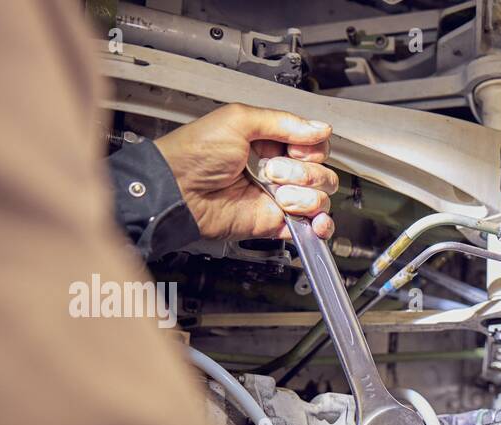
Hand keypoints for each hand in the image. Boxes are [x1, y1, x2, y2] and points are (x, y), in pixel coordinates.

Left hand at [154, 103, 338, 240]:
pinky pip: (311, 227)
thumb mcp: (239, 120)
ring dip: (306, 197)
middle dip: (305, 172)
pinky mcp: (276, 223)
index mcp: (272, 143)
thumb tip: (320, 128)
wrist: (179, 191)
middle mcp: (280, 170)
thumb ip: (283, 122)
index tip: (293, 149)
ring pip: (321, 198)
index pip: (316, 145)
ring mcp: (279, 198)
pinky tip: (313, 222)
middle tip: (273, 172)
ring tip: (279, 196)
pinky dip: (320, 226)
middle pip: (322, 172)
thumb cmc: (195, 153)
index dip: (311, 149)